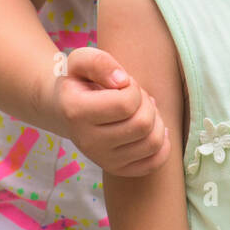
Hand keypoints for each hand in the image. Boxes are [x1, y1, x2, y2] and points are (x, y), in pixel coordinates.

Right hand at [50, 46, 171, 175]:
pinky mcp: (118, 169)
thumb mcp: (81, 60)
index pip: (127, 104)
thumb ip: (98, 61)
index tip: (123, 84)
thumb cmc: (80, 81)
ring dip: (156, 120)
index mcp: (76, 112)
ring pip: (153, 142)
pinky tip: (151, 128)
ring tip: (141, 110)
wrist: (66, 110)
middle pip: (143, 124)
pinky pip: (155, 162)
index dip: (133, 88)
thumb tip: (122, 80)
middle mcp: (88, 142)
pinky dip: (162, 143)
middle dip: (146, 104)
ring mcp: (103, 160)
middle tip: (135, 97)